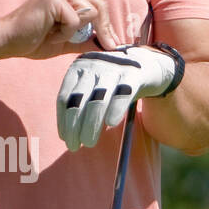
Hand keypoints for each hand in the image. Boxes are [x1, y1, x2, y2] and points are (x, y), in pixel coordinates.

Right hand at [0, 0, 117, 59]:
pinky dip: (65, 33)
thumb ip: (86, 39)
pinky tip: (48, 32)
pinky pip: (75, 20)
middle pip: (100, 5)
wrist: (8, 41)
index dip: (107, 25)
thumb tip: (110, 45)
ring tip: (55, 34)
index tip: (113, 43)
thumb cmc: (32, 41)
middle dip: (105, 29)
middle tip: (110, 46)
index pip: (98, 5)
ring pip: (90, 12)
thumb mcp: (66, 41)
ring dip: (76, 31)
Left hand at [56, 45, 176, 149]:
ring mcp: (113, 69)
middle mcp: (93, 66)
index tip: (65, 138)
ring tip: (88, 143)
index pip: (64, 98)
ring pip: (98, 101)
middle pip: (78, 101)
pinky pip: (122, 95)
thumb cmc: (113, 80)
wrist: (145, 62)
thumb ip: (80, 103)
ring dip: (90, 125)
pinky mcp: (133, 74)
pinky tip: (111, 123)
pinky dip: (115, 110)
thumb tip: (66, 134)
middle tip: (73, 147)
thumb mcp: (93, 85)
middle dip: (74, 127)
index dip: (63, 121)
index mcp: (78, 68)